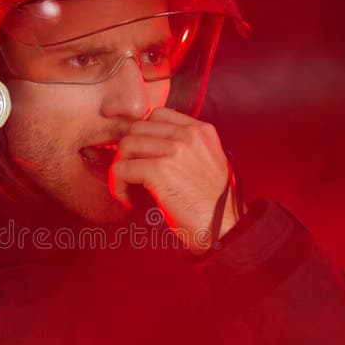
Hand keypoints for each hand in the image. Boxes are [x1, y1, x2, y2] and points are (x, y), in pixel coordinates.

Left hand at [109, 107, 238, 253]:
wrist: (226, 228)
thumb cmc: (216, 206)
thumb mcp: (210, 164)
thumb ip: (189, 149)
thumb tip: (155, 148)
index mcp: (202, 131)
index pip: (157, 115)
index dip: (143, 134)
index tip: (141, 156)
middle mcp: (189, 135)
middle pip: (137, 127)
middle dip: (129, 151)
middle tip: (131, 173)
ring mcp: (174, 151)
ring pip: (126, 144)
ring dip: (122, 166)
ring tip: (129, 186)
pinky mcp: (160, 171)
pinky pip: (122, 168)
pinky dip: (118, 185)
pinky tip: (128, 199)